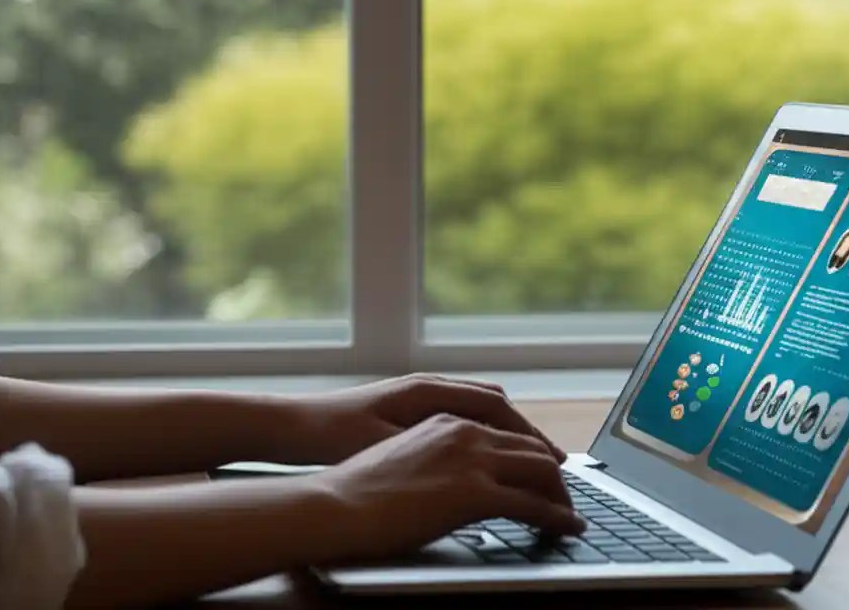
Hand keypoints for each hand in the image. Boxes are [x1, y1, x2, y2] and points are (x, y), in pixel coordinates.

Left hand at [279, 374, 566, 464]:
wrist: (291, 424)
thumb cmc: (334, 436)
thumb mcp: (386, 444)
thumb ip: (432, 444)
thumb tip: (476, 450)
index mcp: (428, 390)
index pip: (496, 407)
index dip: (528, 435)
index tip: (553, 460)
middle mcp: (429, 386)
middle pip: (497, 405)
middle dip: (528, 435)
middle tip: (557, 463)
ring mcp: (421, 394)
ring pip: (482, 407)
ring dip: (510, 432)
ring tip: (534, 460)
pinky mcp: (410, 408)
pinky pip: (464, 413)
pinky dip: (488, 431)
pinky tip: (492, 452)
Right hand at [313, 413, 584, 561]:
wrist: (335, 506)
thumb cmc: (356, 492)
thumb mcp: (402, 458)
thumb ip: (434, 460)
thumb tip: (449, 483)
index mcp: (446, 420)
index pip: (507, 430)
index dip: (533, 453)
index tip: (546, 470)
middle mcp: (464, 431)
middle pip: (532, 447)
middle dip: (554, 474)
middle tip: (565, 497)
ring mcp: (472, 459)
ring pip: (541, 471)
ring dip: (562, 496)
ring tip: (569, 517)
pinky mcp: (475, 492)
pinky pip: (534, 504)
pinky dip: (558, 517)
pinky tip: (568, 529)